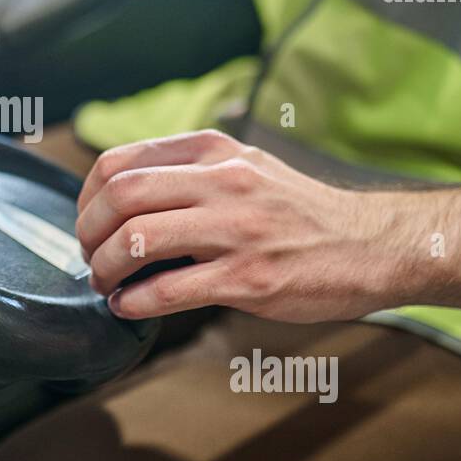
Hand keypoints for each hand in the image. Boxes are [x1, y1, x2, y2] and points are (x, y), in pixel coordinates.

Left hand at [75, 130, 409, 322]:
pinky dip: (133, 302)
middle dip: (88, 232)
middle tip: (89, 255)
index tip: (88, 221)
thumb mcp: (245, 168)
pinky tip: (128, 307)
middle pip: (120, 196)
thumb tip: (122, 200)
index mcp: (215, 152)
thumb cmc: (300, 213)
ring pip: (136, 240)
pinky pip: (168, 290)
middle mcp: (223, 182)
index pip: (120, 161)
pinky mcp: (249, 278)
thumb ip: (190, 174)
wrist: (373, 245)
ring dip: (105, 268)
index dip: (87, 196)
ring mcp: (236, 230)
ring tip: (106, 283)